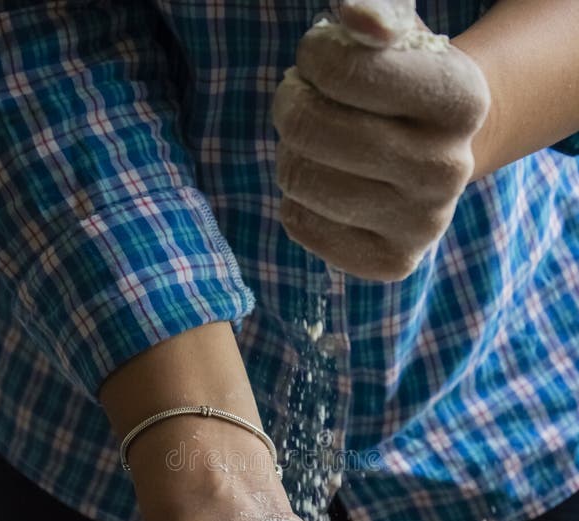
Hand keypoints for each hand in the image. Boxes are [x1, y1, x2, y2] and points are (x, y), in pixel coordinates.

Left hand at [273, 0, 490, 280]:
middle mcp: (449, 168)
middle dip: (292, 103)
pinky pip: (300, 224)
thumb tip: (356, 19)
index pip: (342, 70)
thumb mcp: (395, 36)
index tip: (325, 60)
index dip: (314, 57)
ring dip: (293, 153)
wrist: (437, 156)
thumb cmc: (401, 86)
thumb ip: (373, 13)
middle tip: (308, 100)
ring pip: (299, 179)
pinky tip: (329, 187)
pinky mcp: (392, 263)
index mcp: (460, 98)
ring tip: (323, 146)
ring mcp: (423, 224)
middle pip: (307, 127)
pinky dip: (298, 201)